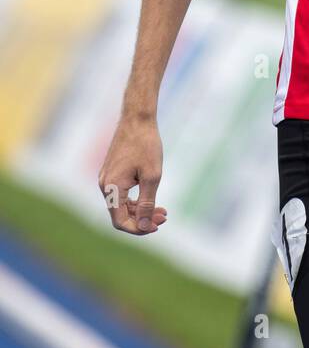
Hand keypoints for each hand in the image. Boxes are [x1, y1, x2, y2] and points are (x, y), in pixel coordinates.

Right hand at [98, 114, 167, 235]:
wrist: (137, 118)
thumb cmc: (146, 145)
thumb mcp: (152, 177)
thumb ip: (146, 203)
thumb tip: (143, 226)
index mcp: (111, 188)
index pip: (120, 221)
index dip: (139, 228)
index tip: (158, 225)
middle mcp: (104, 185)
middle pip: (121, 215)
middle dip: (143, 219)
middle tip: (165, 216)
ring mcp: (106, 179)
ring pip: (121, 205)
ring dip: (140, 211)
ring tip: (163, 210)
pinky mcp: (111, 173)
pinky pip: (120, 195)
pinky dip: (135, 200)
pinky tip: (152, 200)